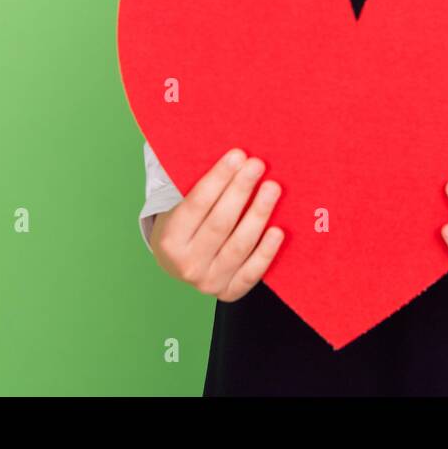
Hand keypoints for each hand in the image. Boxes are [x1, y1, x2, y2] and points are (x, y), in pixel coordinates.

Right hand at [151, 148, 283, 301]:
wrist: (181, 265)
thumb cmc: (187, 226)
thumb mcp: (180, 207)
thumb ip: (202, 187)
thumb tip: (233, 155)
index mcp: (169, 239)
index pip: (197, 204)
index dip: (218, 178)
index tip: (237, 155)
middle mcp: (186, 264)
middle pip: (220, 223)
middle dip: (241, 190)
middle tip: (257, 165)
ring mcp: (208, 282)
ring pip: (239, 245)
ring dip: (258, 214)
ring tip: (272, 188)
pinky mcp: (229, 292)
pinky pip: (252, 272)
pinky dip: (266, 252)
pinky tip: (278, 230)